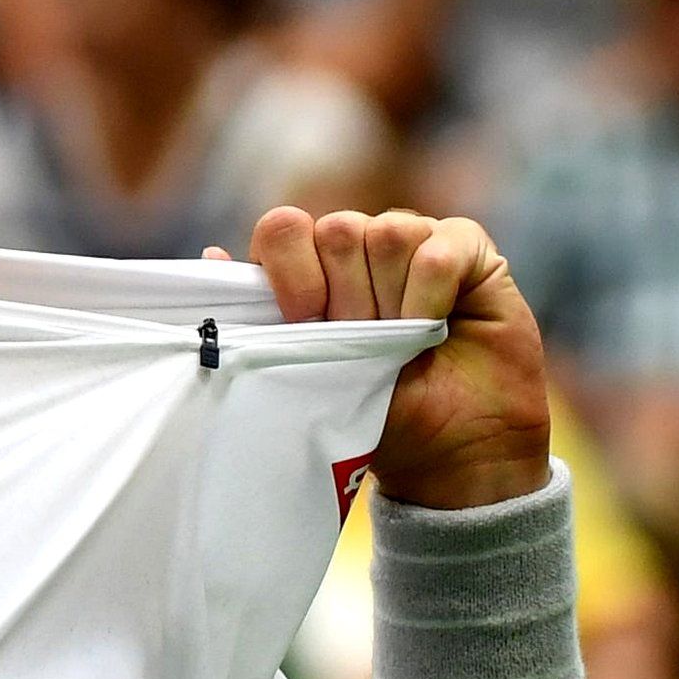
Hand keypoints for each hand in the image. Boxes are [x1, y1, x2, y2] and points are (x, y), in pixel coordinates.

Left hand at [231, 207, 552, 509]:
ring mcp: (414, 237)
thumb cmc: (377, 412)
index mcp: (313, 267)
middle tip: (369, 343)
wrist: (457, 450)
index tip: (304, 321)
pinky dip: (434, 295)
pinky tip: (442, 326)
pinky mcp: (467, 246)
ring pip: (387, 234)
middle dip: (348, 299)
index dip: (290, 274)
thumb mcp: (309, 372)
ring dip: (395, 302)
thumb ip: (264, 317)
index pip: (283, 228)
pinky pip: (437, 248)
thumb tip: (210, 254)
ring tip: (408, 340)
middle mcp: (359, 243)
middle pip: (336, 231)